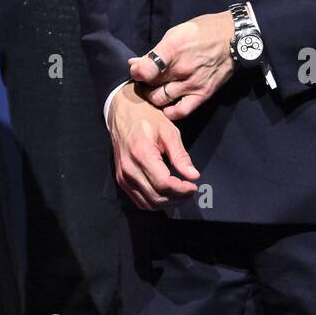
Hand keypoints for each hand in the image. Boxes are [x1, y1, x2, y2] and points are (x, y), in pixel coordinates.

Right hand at [107, 83, 200, 209]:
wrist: (122, 111)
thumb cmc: (146, 117)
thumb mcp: (168, 131)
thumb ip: (180, 155)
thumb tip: (194, 176)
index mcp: (141, 154)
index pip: (164, 184)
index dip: (181, 190)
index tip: (194, 186)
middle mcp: (129, 169)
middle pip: (157, 197)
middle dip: (178, 198)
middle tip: (190, 189)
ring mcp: (123, 176)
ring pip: (148, 203)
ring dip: (167, 203)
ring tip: (180, 193)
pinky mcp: (121, 179)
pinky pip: (139, 200)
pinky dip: (154, 202)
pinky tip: (166, 194)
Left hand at [127, 11, 235, 120]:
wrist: (233, 38)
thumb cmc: (203, 32)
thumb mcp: (176, 33)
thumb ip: (156, 51)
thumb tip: (135, 63)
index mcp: (173, 49)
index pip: (145, 69)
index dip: (136, 71)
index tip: (136, 69)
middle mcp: (181, 68)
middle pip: (150, 85)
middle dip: (143, 83)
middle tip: (146, 79)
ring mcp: (192, 84)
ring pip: (160, 99)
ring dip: (153, 96)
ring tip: (155, 90)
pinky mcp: (203, 94)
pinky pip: (180, 111)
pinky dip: (169, 112)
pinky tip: (166, 105)